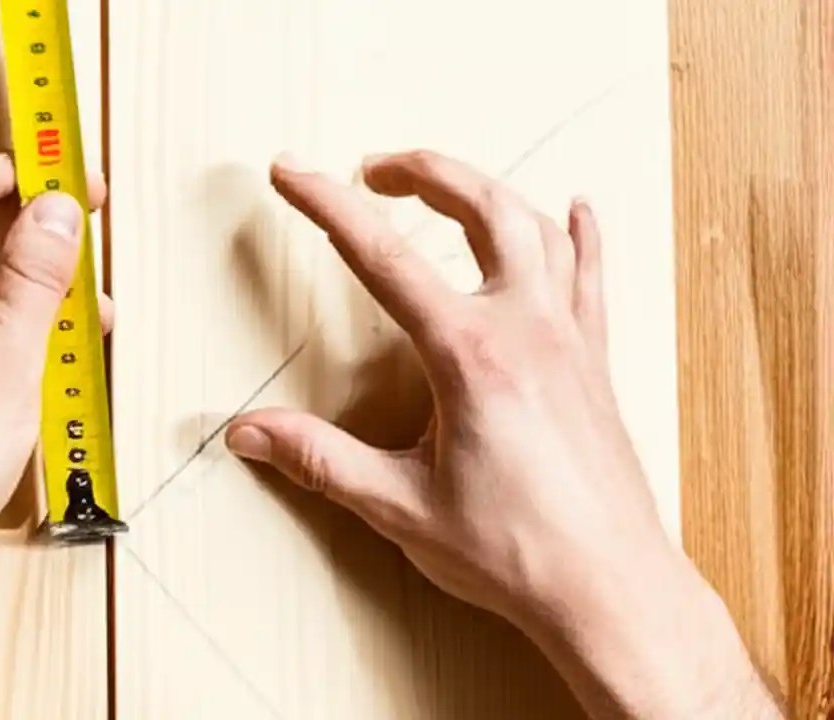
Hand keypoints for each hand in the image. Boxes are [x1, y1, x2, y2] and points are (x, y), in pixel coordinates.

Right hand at [227, 151, 778, 717]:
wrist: (611, 590)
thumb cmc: (516, 554)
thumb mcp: (399, 506)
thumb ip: (320, 460)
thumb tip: (250, 433)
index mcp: (469, 355)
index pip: (382, 257)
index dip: (326, 206)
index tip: (292, 173)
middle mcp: (526, 329)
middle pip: (481, 208)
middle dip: (423, 171)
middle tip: (374, 166)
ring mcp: (569, 340)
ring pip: (538, 227)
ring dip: (487, 190)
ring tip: (446, 183)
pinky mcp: (594, 363)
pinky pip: (591, 276)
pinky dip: (577, 235)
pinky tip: (576, 211)